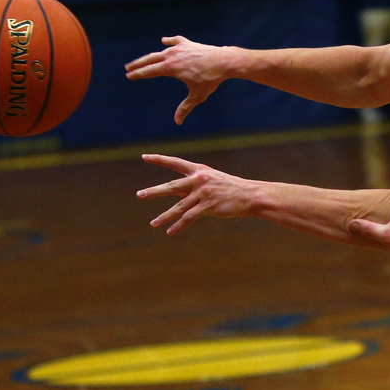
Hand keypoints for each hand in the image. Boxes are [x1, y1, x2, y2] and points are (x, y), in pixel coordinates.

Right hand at [124, 36, 229, 124]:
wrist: (224, 61)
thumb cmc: (211, 79)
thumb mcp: (197, 96)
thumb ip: (185, 108)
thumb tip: (178, 122)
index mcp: (170, 68)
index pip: (149, 71)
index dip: (138, 74)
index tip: (128, 76)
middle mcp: (172, 55)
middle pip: (150, 59)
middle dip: (138, 64)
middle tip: (128, 68)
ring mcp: (180, 48)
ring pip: (161, 51)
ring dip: (152, 56)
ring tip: (145, 59)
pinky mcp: (189, 44)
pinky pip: (176, 41)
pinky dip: (170, 41)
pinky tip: (165, 41)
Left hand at [137, 154, 256, 234]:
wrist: (251, 195)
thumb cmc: (231, 188)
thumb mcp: (212, 181)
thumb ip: (194, 186)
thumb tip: (178, 196)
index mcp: (199, 170)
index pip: (175, 163)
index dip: (159, 160)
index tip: (144, 157)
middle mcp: (199, 180)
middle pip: (171, 186)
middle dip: (154, 191)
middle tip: (139, 195)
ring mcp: (203, 193)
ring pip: (179, 207)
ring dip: (165, 216)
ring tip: (153, 223)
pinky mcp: (209, 207)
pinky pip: (190, 218)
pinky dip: (179, 226)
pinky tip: (170, 232)